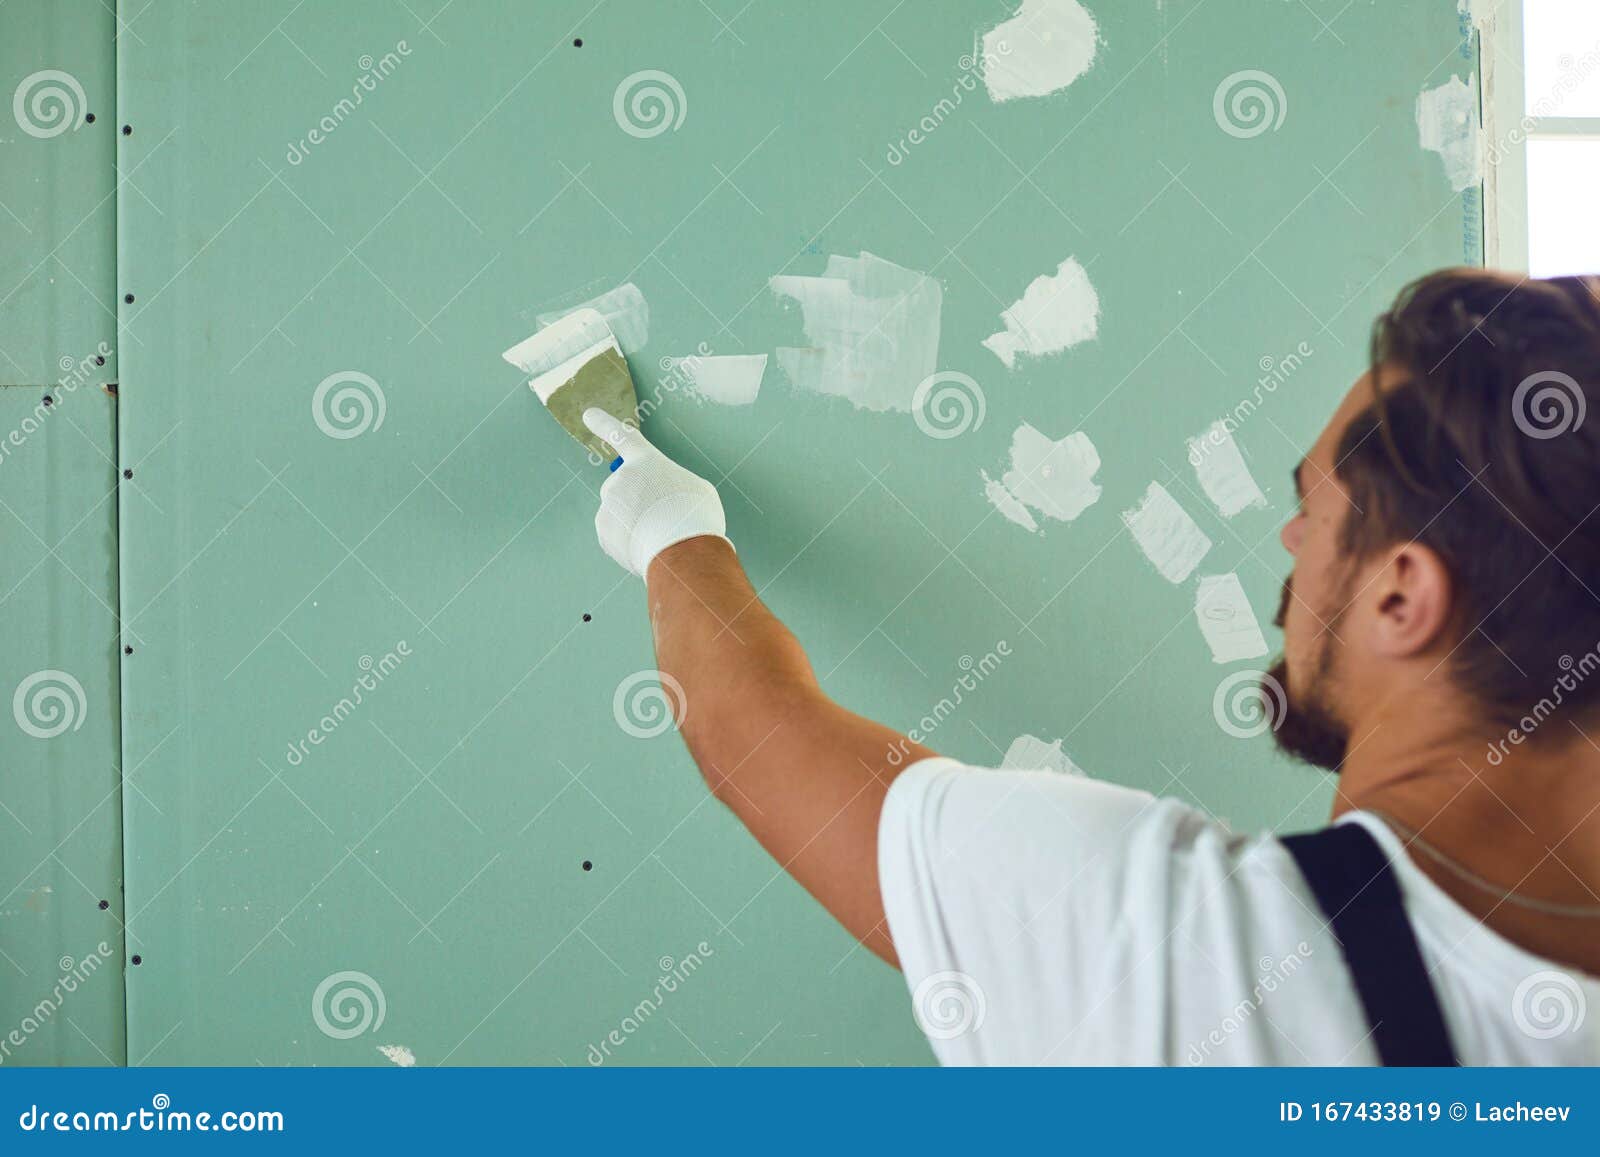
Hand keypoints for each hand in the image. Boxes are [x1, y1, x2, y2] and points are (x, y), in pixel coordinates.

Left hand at [581, 408, 729, 576]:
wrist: (682, 552)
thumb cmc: (696, 516)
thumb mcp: (695, 488)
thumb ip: (671, 484)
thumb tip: (664, 495)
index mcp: (646, 461)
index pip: (622, 435)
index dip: (604, 424)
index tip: (589, 415)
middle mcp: (621, 479)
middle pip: (625, 487)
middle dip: (638, 502)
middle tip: (662, 518)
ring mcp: (609, 505)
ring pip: (620, 513)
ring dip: (635, 523)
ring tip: (659, 536)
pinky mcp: (604, 532)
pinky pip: (616, 535)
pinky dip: (628, 542)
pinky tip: (648, 549)